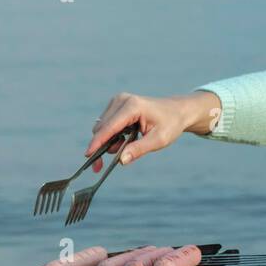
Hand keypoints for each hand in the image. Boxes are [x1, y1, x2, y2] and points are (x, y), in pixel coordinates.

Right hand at [85, 91, 222, 170]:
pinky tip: (124, 140)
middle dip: (101, 147)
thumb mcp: (159, 140)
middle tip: (103, 165)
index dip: (97, 142)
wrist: (177, 111)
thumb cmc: (170, 124)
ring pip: (101, 127)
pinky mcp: (116, 105)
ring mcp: (117, 101)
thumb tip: (121, 160)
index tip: (88, 155)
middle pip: (101, 128)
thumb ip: (139, 149)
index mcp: (132, 106)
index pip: (109, 127)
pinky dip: (111, 136)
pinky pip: (106, 125)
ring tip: (125, 147)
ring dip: (108, 142)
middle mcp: (121, 100)